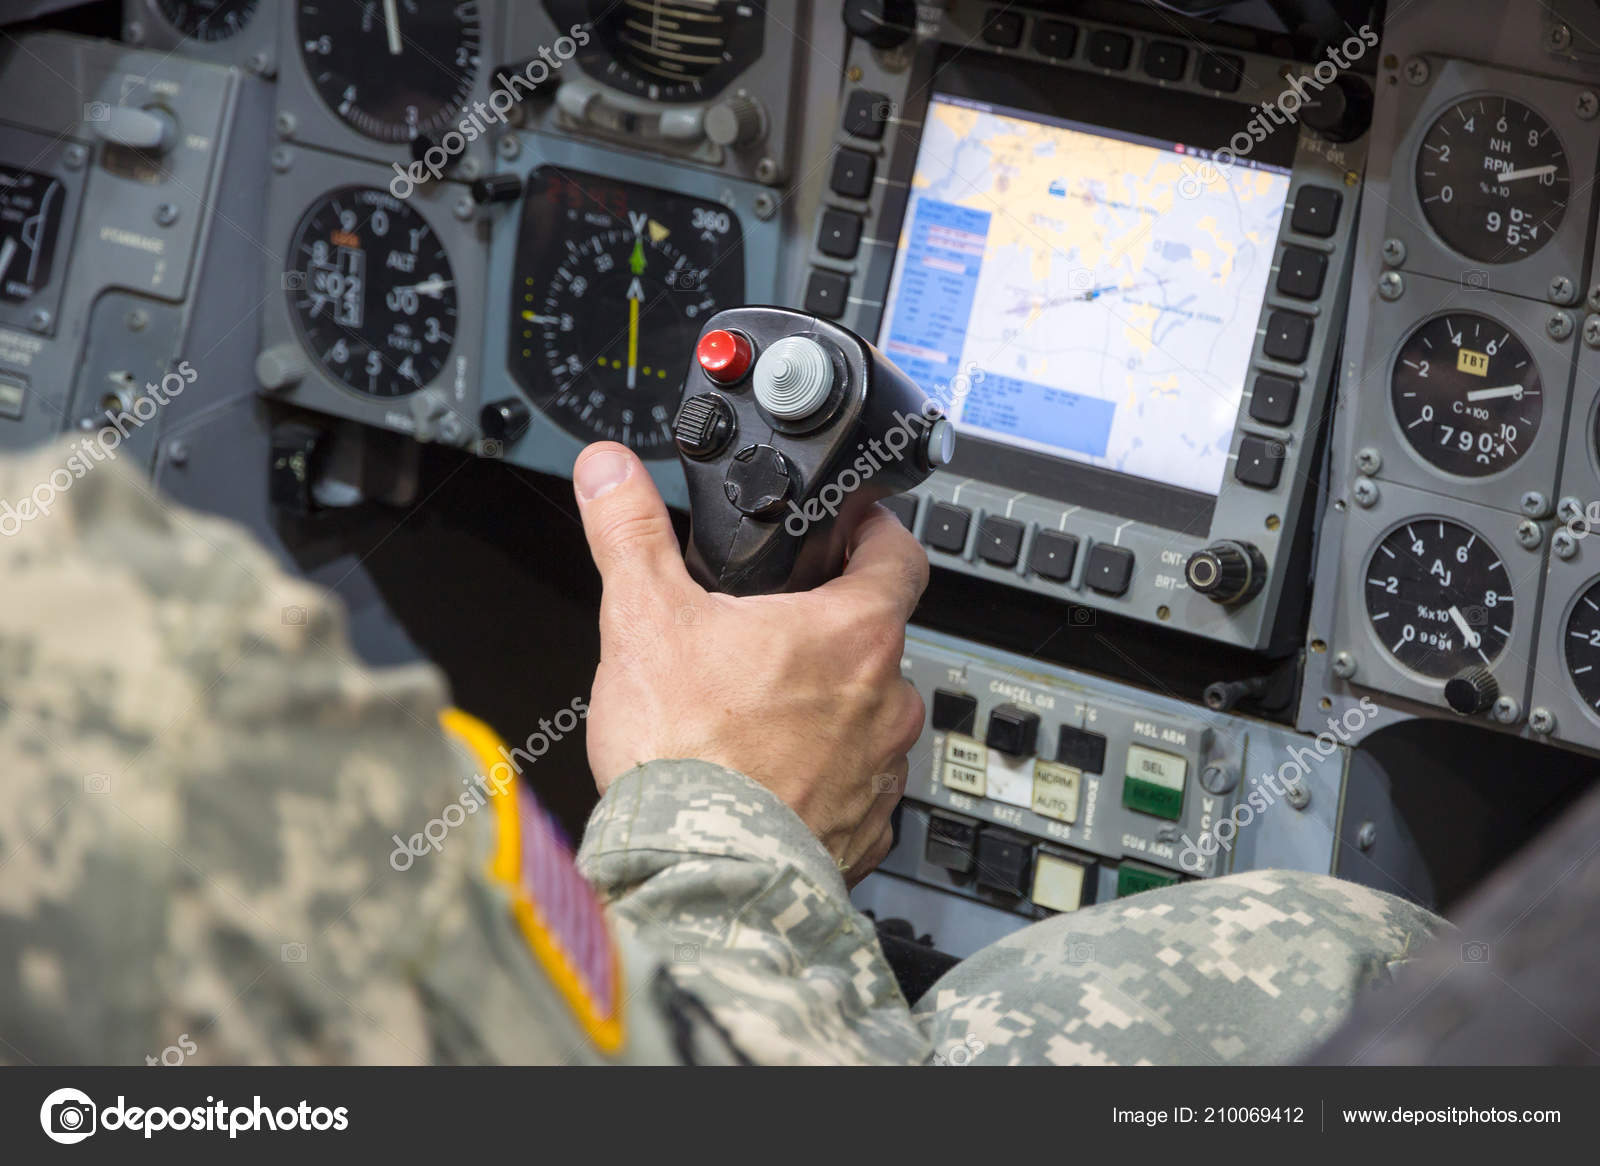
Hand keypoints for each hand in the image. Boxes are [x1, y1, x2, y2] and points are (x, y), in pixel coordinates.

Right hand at [573, 442, 928, 884]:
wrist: (697, 872)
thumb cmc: (686, 752)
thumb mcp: (644, 617)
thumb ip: (629, 532)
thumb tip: (610, 470)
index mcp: (853, 632)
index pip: (900, 554)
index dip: (876, 532)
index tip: (854, 530)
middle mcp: (887, 698)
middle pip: (877, 638)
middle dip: (828, 631)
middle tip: (768, 633)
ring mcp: (883, 768)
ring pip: (868, 714)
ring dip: (828, 706)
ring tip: (758, 713)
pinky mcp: (867, 828)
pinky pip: (857, 786)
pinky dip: (823, 775)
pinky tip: (769, 776)